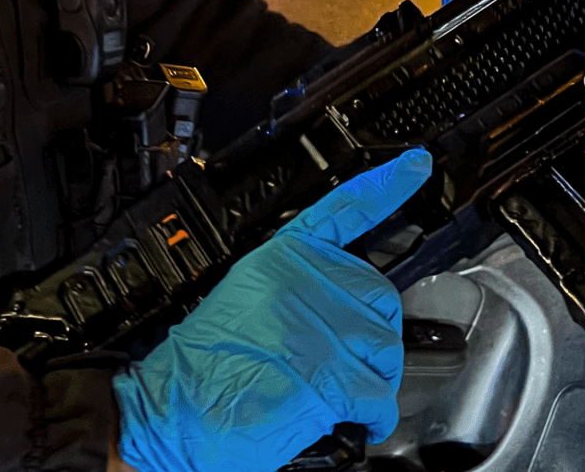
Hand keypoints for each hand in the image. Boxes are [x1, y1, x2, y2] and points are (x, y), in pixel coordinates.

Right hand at [113, 149, 432, 471]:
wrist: (168, 412)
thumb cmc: (199, 369)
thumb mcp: (242, 297)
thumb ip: (295, 287)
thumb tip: (340, 306)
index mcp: (282, 259)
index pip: (345, 209)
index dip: (387, 185)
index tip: (415, 164)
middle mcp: (306, 283)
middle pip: (381, 299)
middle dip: (373, 338)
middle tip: (340, 364)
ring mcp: (321, 328)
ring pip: (386, 351)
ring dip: (372, 381)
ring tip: (332, 395)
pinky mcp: (330, 375)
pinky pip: (378, 395)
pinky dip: (372, 416)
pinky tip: (354, 419)